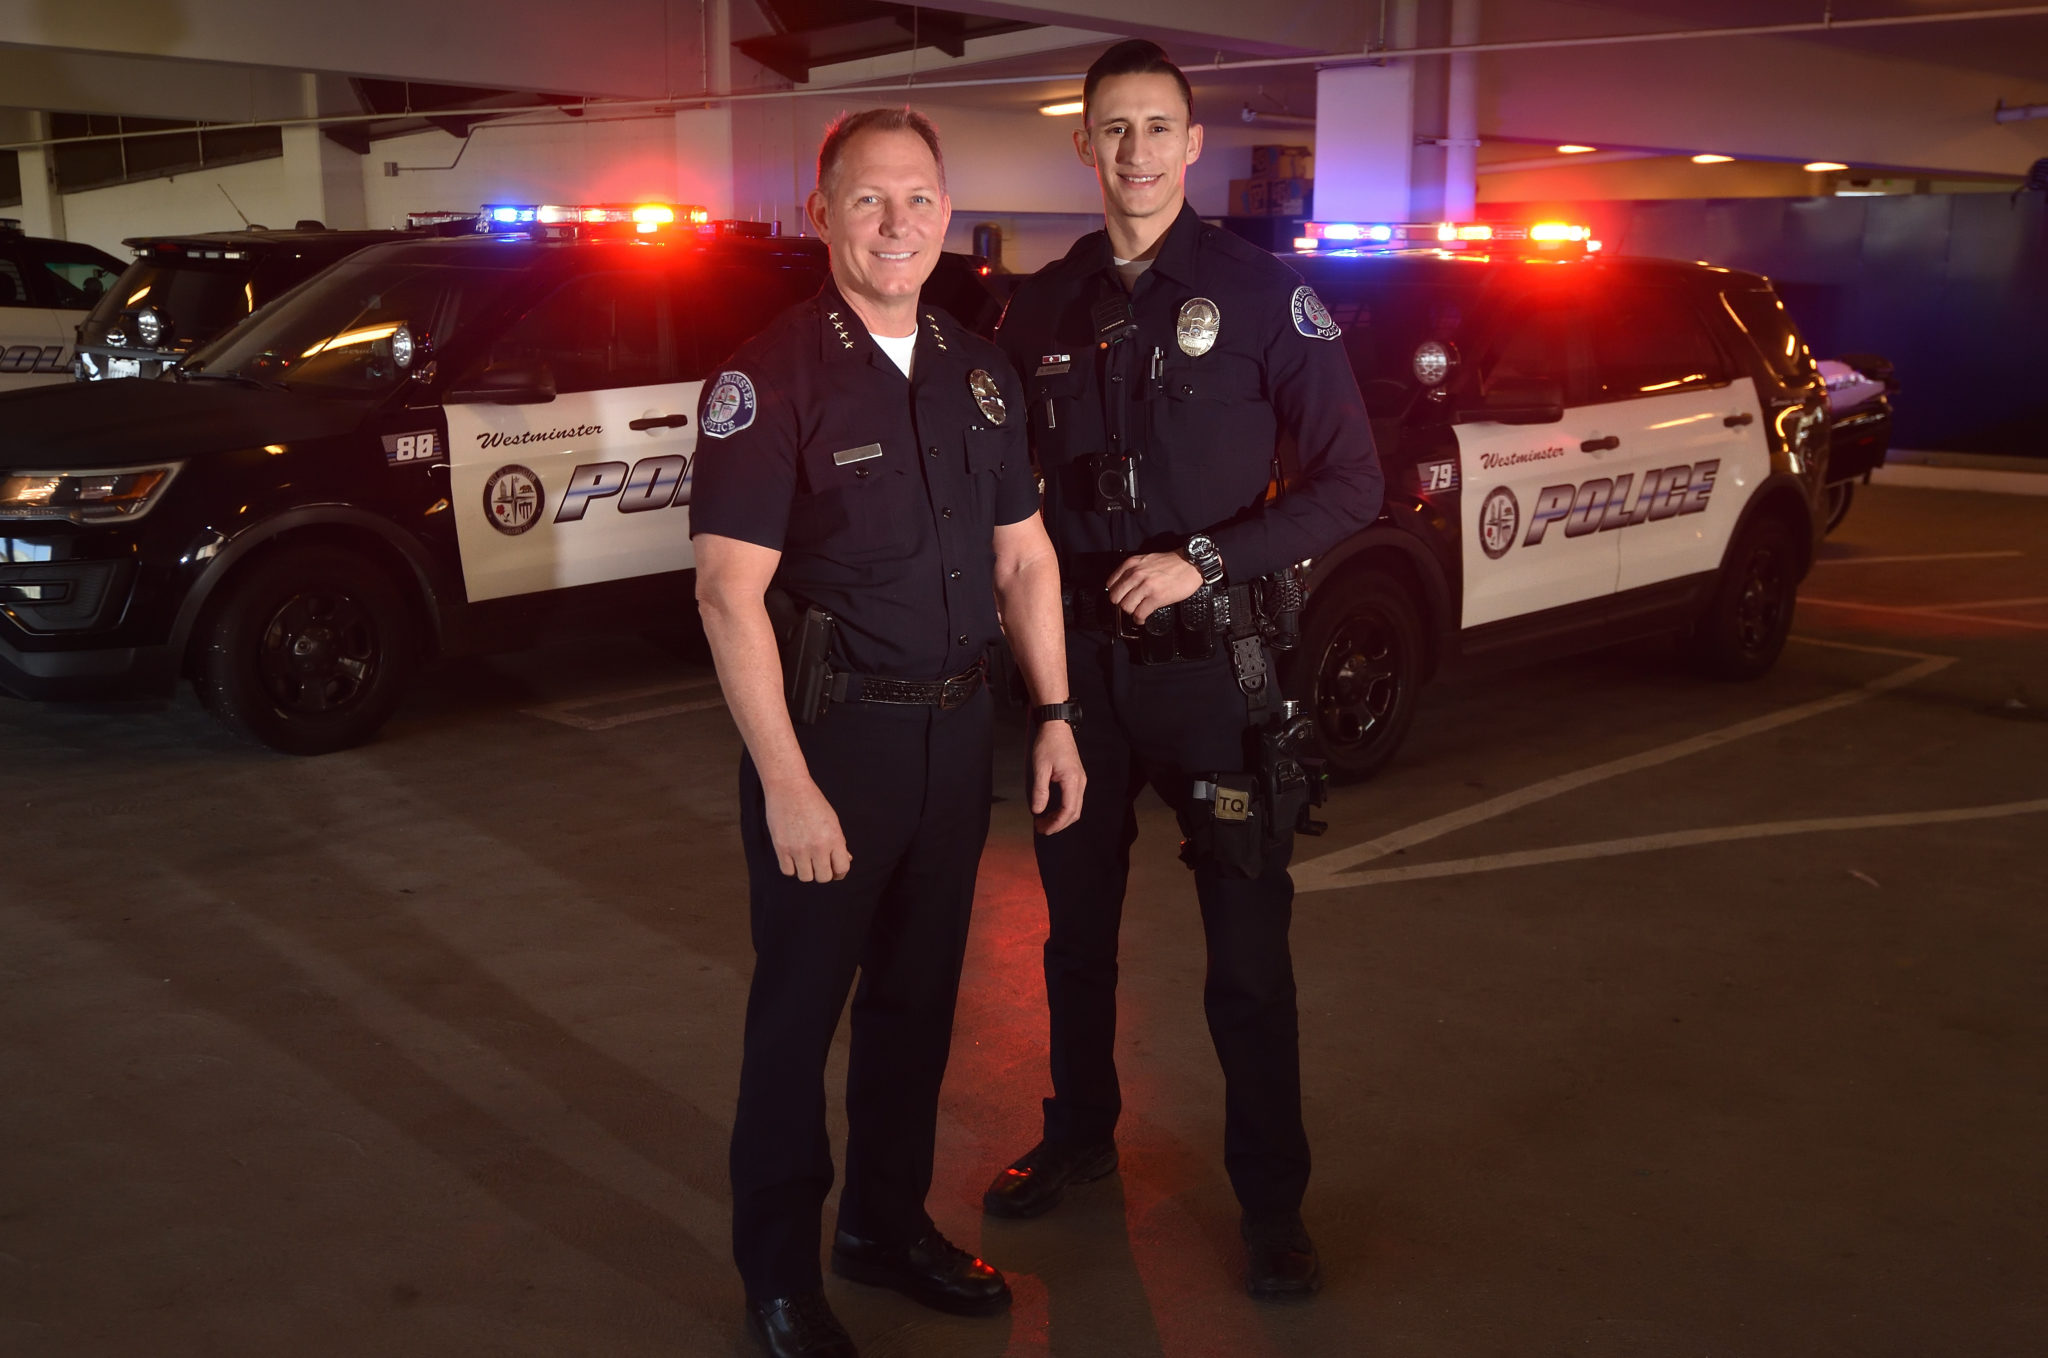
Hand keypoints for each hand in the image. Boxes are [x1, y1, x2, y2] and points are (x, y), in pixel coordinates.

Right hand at [764, 778, 850, 881]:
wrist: (789, 788)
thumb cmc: (812, 802)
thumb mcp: (832, 820)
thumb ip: (839, 842)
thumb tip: (846, 859)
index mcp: (834, 838)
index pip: (842, 868)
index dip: (839, 873)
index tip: (835, 871)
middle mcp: (817, 846)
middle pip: (824, 877)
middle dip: (823, 873)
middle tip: (820, 866)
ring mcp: (798, 849)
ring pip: (806, 877)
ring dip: (807, 871)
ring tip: (805, 861)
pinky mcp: (782, 848)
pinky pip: (788, 871)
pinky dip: (792, 868)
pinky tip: (794, 858)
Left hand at [1029, 719, 1085, 834]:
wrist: (1056, 727)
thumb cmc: (1047, 744)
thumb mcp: (1039, 767)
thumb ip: (1039, 791)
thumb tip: (1037, 811)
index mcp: (1072, 780)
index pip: (1068, 810)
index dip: (1056, 823)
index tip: (1042, 829)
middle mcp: (1080, 782)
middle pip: (1074, 812)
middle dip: (1058, 824)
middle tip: (1041, 828)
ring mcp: (1080, 780)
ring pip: (1075, 807)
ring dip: (1060, 818)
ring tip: (1043, 821)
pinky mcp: (1076, 778)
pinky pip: (1073, 800)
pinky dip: (1063, 809)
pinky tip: (1050, 810)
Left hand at [1106, 551, 1204, 621]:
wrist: (1191, 563)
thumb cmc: (1172, 562)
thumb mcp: (1147, 560)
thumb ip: (1134, 570)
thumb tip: (1126, 584)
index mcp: (1131, 564)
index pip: (1110, 584)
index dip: (1116, 593)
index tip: (1121, 597)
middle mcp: (1136, 574)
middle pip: (1115, 597)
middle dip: (1121, 604)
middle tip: (1129, 606)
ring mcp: (1145, 586)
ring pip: (1126, 607)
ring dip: (1131, 612)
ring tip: (1137, 612)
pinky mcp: (1156, 597)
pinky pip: (1140, 614)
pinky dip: (1139, 619)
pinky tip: (1142, 619)